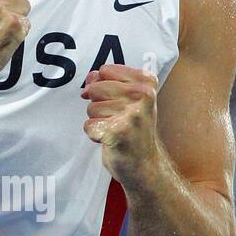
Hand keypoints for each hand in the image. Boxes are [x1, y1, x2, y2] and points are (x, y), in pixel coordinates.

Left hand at [80, 63, 159, 184]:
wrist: (144, 165)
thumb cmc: (135, 130)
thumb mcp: (129, 100)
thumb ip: (108, 82)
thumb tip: (90, 76)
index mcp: (147, 83)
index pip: (106, 70)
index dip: (102, 84)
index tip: (114, 99)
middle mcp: (142, 96)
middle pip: (96, 88)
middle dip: (98, 104)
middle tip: (115, 118)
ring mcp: (130, 114)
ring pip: (91, 108)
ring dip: (98, 121)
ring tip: (115, 129)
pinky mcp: (116, 132)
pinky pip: (88, 125)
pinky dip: (94, 134)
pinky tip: (110, 139)